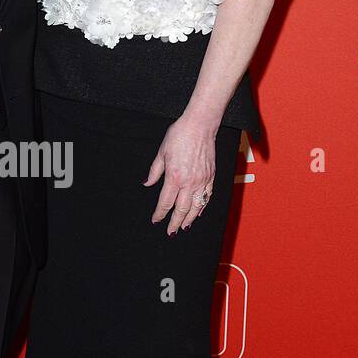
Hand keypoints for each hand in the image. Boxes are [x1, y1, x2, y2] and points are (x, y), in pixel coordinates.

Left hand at [144, 116, 214, 234]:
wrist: (200, 125)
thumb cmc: (179, 136)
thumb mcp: (161, 152)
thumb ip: (154, 171)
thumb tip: (147, 184)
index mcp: (174, 177)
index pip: (165, 202)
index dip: (160, 214)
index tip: (156, 220)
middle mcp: (189, 182)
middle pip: (182, 209)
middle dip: (175, 222)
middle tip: (171, 232)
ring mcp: (202, 180)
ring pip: (196, 206)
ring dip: (190, 219)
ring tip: (184, 227)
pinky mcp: (211, 176)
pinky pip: (207, 196)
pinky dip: (203, 207)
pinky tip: (199, 212)